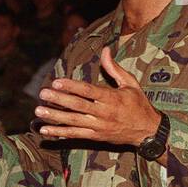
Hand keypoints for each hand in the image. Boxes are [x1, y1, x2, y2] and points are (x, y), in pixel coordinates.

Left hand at [33, 47, 161, 145]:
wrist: (148, 131)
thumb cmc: (138, 104)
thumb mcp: (130, 84)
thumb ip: (114, 68)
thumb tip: (105, 50)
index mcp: (112, 98)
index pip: (89, 91)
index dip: (72, 86)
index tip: (57, 82)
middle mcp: (104, 113)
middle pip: (78, 106)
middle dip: (60, 100)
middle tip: (43, 93)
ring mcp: (98, 126)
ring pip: (74, 121)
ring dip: (55, 116)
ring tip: (39, 110)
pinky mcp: (95, 136)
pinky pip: (75, 135)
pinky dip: (59, 132)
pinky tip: (44, 130)